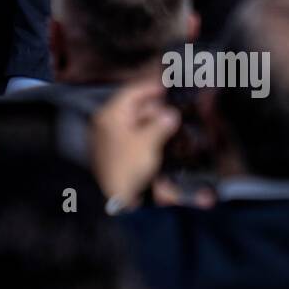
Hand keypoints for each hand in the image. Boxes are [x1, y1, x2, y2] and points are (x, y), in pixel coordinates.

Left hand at [90, 79, 181, 211]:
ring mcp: (117, 141)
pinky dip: (154, 138)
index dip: (151, 87)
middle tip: (177, 110)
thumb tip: (171, 113)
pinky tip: (168, 138)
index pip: (132, 93)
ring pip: (141, 124)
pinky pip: (141, 140)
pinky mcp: (125, 155)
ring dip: (159, 123)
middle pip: (138, 109)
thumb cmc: (127, 167)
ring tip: (176, 123)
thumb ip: (160, 124)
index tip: (169, 85)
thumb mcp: (146, 143)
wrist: (115, 202)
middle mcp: (112, 125)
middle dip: (159, 108)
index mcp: (111, 116)